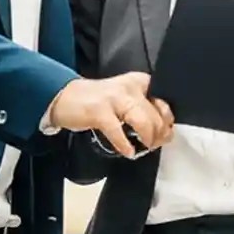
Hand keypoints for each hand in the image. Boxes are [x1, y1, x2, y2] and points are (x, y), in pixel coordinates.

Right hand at [50, 73, 174, 157]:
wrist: (65, 96)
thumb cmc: (98, 101)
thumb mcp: (125, 97)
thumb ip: (143, 108)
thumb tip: (164, 129)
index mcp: (139, 82)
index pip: (163, 101)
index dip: (168, 120)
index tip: (167, 132)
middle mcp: (129, 87)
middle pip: (156, 114)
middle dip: (160, 134)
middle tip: (156, 144)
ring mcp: (114, 98)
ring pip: (143, 121)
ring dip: (148, 138)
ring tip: (146, 147)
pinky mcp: (99, 111)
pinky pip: (118, 131)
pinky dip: (125, 144)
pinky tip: (128, 151)